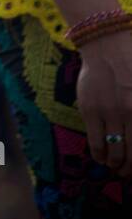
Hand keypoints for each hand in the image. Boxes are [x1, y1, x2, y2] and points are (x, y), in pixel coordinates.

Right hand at [75, 32, 131, 177]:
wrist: (109, 46)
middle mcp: (130, 114)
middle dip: (129, 168)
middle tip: (125, 172)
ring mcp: (110, 113)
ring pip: (114, 152)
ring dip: (114, 164)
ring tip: (113, 166)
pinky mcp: (90, 110)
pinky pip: (96, 141)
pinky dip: (98, 154)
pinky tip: (100, 157)